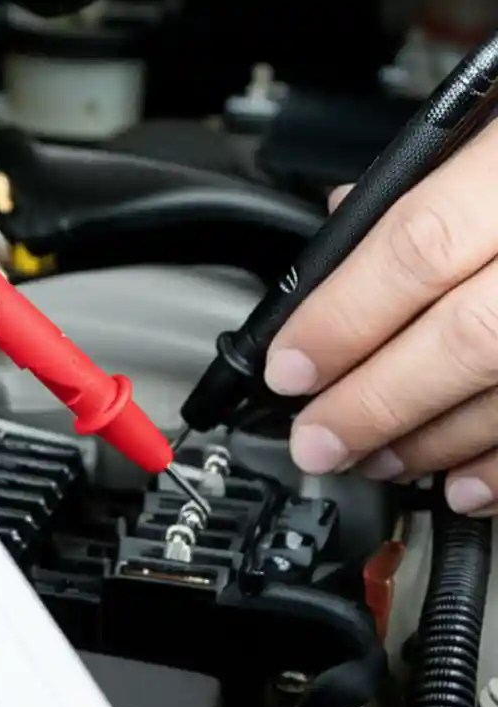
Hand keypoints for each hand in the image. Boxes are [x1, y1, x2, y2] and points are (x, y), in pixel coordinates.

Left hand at [264, 121, 497, 515]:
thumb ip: (435, 174)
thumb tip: (348, 220)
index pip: (418, 246)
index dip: (343, 317)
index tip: (289, 366)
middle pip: (466, 338)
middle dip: (374, 401)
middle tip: (317, 439)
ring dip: (434, 441)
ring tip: (372, 457)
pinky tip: (464, 483)